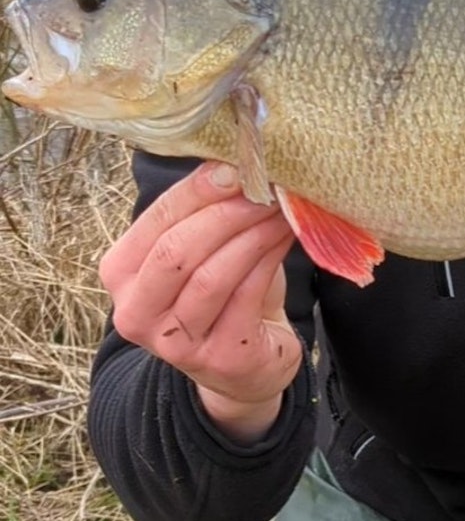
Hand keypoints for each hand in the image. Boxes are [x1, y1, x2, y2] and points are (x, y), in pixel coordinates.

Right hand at [99, 161, 301, 442]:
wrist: (244, 361)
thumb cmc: (222, 290)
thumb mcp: (202, 247)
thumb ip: (206, 208)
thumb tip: (236, 159)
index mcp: (121, 272)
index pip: (156, 220)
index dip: (198, 190)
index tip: (237, 166)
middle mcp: (136, 312)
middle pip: (176, 251)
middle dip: (226, 212)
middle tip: (265, 187)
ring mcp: (175, 342)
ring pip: (212, 275)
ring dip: (252, 233)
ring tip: (281, 208)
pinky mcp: (220, 358)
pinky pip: (245, 295)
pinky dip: (269, 258)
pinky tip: (286, 235)